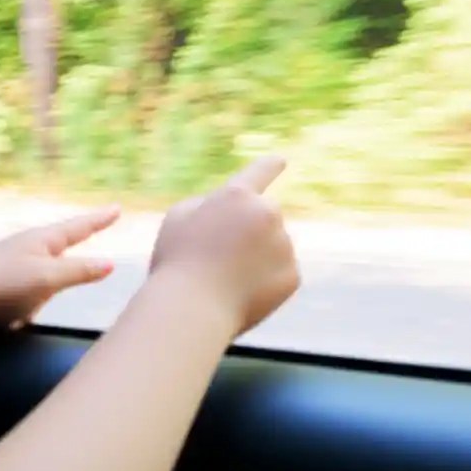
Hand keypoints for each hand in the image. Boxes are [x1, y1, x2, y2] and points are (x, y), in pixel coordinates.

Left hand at [0, 206, 119, 332]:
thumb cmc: (3, 288)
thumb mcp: (48, 279)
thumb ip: (80, 271)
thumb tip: (111, 263)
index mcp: (41, 241)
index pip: (79, 227)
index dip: (100, 219)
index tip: (117, 208)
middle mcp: (27, 248)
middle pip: (61, 241)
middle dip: (79, 235)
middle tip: (98, 224)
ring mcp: (12, 265)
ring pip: (45, 265)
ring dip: (59, 267)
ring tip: (69, 264)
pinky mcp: (1, 285)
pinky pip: (29, 286)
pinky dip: (36, 293)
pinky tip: (30, 309)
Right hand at [148, 156, 298, 336]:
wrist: (193, 310)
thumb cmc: (178, 262)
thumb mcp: (179, 219)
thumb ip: (208, 204)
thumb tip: (231, 208)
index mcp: (237, 196)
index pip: (259, 173)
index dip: (269, 166)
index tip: (280, 160)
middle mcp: (268, 214)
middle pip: (263, 217)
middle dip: (249, 231)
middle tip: (220, 257)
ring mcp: (284, 245)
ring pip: (273, 247)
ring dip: (256, 257)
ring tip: (226, 278)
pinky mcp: (293, 275)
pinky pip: (280, 272)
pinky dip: (265, 281)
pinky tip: (242, 292)